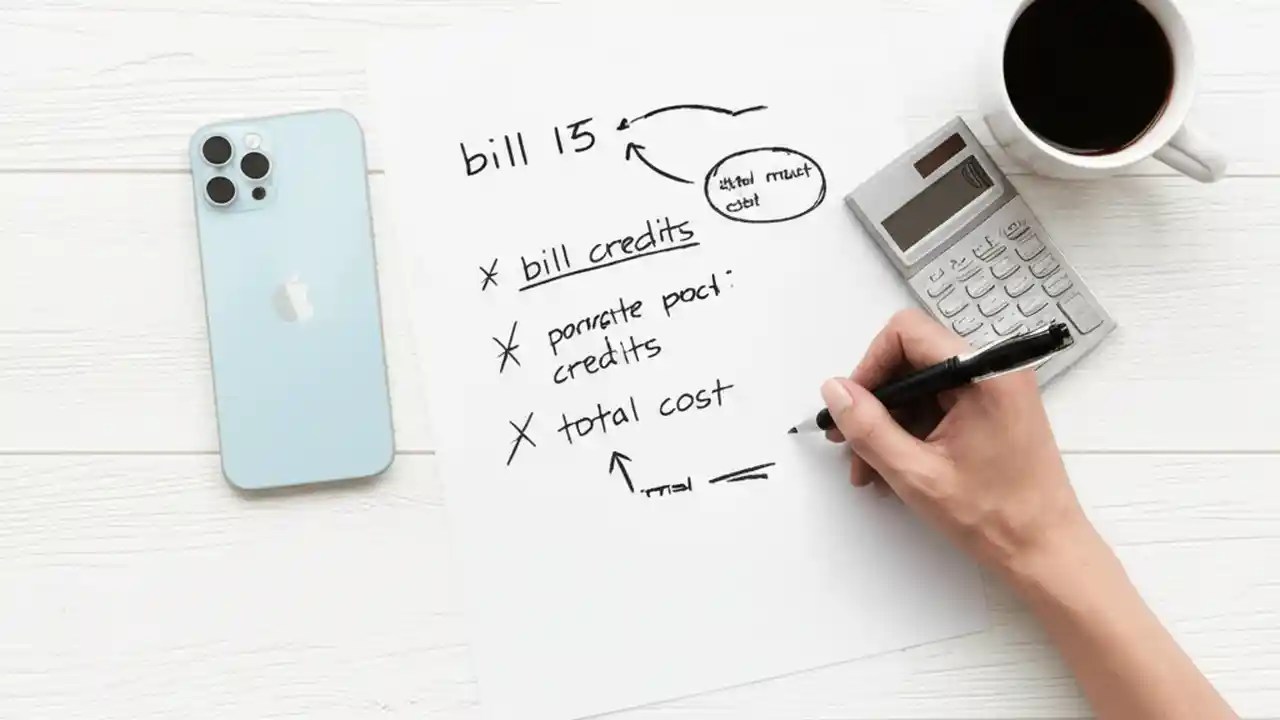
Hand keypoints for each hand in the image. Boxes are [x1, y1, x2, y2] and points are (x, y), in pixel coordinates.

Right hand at [821, 309, 1089, 574]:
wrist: (1045, 551)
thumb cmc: (996, 517)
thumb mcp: (916, 473)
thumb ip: (868, 427)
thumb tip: (835, 391)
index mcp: (985, 373)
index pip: (908, 334)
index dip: (870, 365)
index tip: (852, 405)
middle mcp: (995, 370)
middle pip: (912, 360)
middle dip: (876, 401)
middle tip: (849, 440)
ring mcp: (996, 390)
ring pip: (921, 387)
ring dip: (889, 423)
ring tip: (870, 467)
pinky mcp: (993, 410)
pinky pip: (939, 405)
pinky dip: (911, 431)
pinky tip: (894, 467)